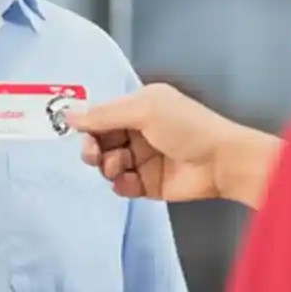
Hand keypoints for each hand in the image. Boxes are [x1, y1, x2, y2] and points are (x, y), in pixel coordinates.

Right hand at [65, 84, 235, 201]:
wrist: (221, 161)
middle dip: (94, 149)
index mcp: (139, 107)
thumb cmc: (188, 127)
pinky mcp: (148, 184)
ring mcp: (143, 158)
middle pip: (101, 141)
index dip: (90, 126)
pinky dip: (121, 184)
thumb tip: (69, 114)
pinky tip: (130, 182)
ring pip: (108, 164)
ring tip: (121, 166)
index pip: (102, 115)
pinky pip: (122, 185)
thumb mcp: (144, 110)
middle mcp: (139, 131)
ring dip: (108, 166)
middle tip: (94, 155)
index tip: (84, 135)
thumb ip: (104, 114)